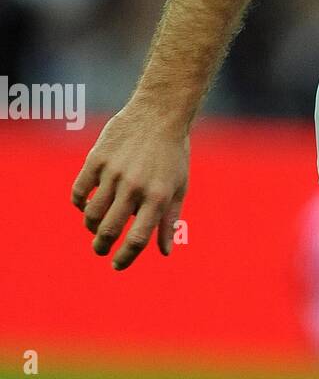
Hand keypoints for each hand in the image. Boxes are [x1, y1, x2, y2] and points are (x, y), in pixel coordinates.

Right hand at [71, 103, 189, 270]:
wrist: (160, 112)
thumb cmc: (173, 153)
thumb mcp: (180, 185)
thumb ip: (171, 220)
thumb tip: (164, 252)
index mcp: (158, 196)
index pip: (137, 239)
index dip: (124, 258)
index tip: (117, 265)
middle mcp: (135, 187)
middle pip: (109, 230)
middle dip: (101, 247)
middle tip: (100, 249)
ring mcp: (114, 172)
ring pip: (91, 214)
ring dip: (90, 227)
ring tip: (95, 227)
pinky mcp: (97, 159)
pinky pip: (79, 191)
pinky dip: (79, 203)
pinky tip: (86, 204)